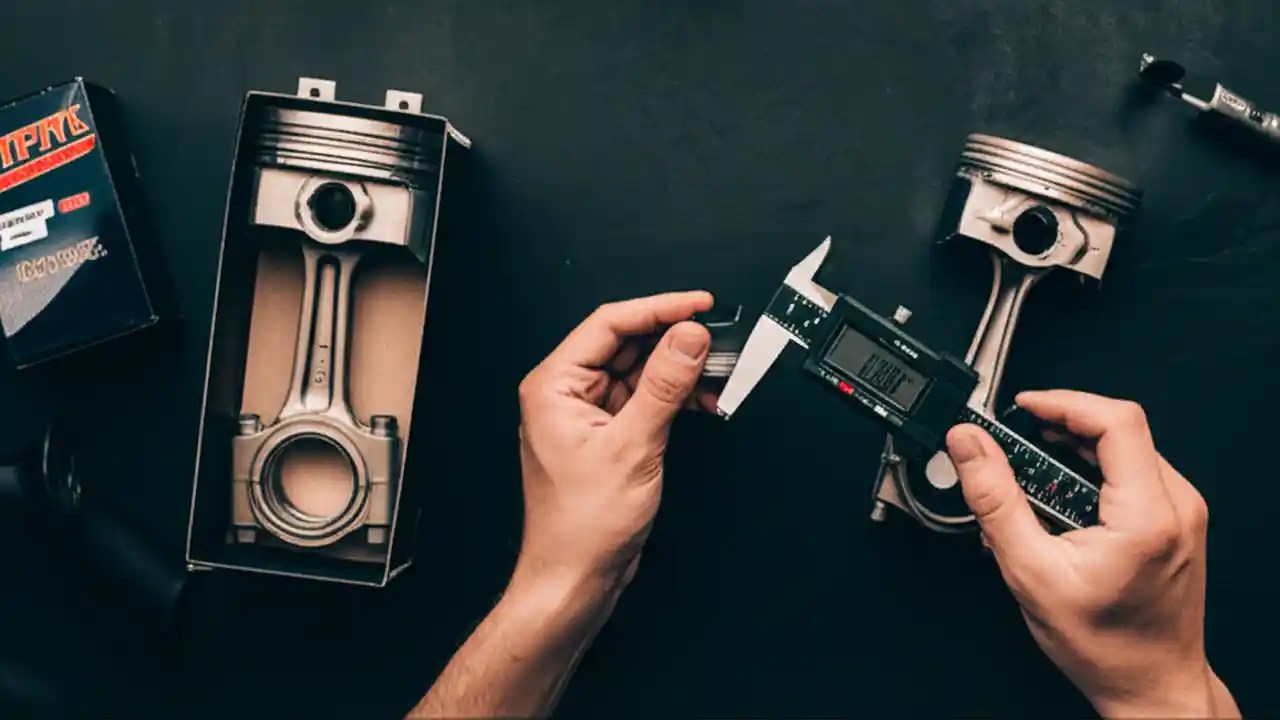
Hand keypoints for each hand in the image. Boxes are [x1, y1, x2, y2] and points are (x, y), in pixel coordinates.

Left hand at [515, 291, 715, 593]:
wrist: (575, 577)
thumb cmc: (580, 527)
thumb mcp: (632, 446)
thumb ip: (664, 386)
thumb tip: (687, 338)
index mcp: (554, 385)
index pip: (609, 323)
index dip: (658, 308)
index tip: (697, 305)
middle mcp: (565, 395)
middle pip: (625, 344)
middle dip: (673, 341)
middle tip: (715, 339)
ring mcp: (586, 415)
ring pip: (638, 372)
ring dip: (677, 372)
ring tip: (714, 374)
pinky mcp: (605, 435)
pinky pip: (642, 400)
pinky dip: (672, 398)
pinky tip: (700, 401)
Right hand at [945, 390, 1236, 718]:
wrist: (1150, 682)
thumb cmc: (1103, 644)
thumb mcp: (1029, 570)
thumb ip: (994, 499)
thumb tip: (969, 445)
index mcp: (1146, 516)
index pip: (1116, 422)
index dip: (1064, 402)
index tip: (1025, 406)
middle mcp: (1175, 506)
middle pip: (1119, 429)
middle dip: (1061, 426)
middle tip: (1018, 442)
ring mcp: (1181, 513)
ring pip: (1126, 448)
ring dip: (1075, 449)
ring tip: (1034, 475)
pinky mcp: (1177, 520)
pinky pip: (1135, 472)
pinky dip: (1093, 471)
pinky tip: (1062, 497)